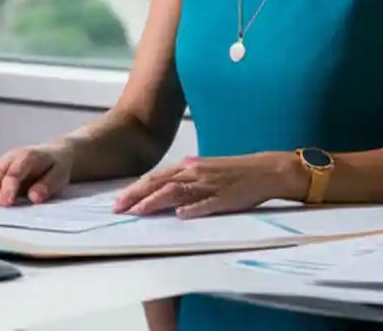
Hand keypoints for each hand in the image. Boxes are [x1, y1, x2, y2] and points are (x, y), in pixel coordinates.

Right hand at [0, 142, 73, 205]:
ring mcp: (4, 163)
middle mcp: (12, 158)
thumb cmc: (57, 166)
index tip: (5, 202)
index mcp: (28, 157)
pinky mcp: (0, 170)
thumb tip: (34, 197)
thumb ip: (48, 185)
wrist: (55, 153)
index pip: (15, 172)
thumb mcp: (60, 174)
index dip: (8, 188)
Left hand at [112, 152, 305, 219]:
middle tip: (118, 208)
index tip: (118, 201)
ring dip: (156, 201)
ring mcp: (209, 185)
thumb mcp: (204, 172)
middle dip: (136, 195)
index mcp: (189, 166)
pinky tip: (180, 215)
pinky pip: (207, 203)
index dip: (135, 189)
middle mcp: (195, 172)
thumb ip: (183, 181)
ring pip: (177, 191)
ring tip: (138, 211)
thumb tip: (160, 192)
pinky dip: (193, 208)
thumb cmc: (233, 173)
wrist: (265, 170)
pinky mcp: (225, 197)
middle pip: (160, 183)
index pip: (156, 177)